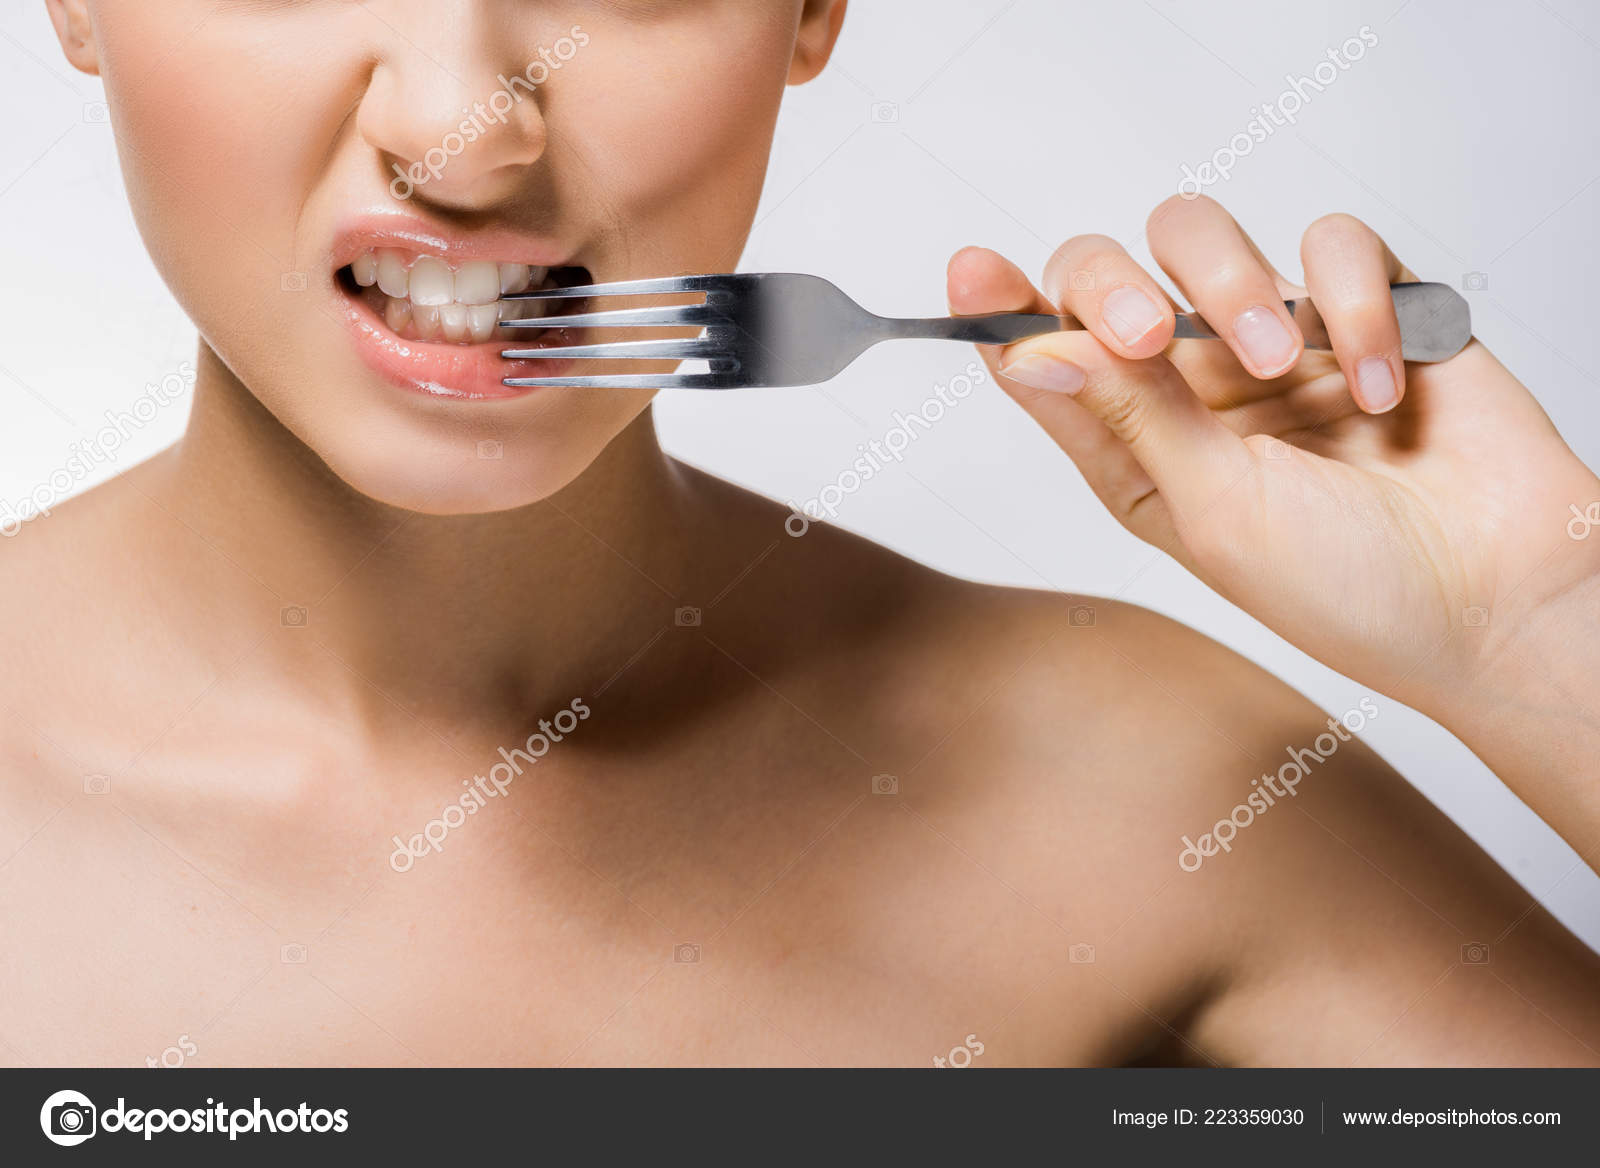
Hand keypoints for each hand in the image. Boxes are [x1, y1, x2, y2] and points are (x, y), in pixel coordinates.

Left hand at [949, 196, 1599, 710]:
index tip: (969, 275)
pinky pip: (1335, 243)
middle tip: (1150, 333)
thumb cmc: (1349, 589)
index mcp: (1135, 445)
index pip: (1045, 355)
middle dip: (1112, 284)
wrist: (1498, 599)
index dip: (1000, 310)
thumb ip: (1128, 420)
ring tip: (1276, 365)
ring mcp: (1273, 341)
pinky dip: (1351, 304)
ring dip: (1233, 286)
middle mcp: (1189, 386)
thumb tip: (1026, 355)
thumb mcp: (1213, 514)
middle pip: (1106, 272)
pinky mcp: (1363, 308)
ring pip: (1202, 234)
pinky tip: (1375, 386)